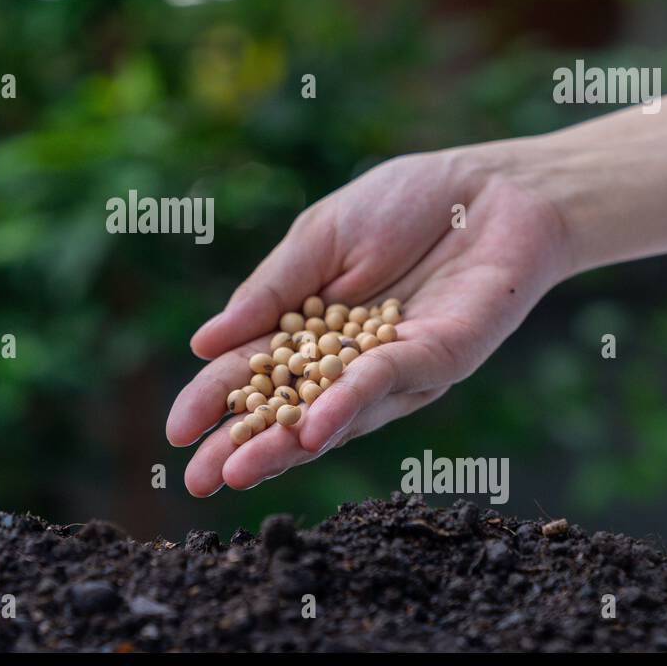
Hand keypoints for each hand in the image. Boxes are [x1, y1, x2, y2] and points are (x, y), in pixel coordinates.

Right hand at [165, 141, 574, 495]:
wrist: (490, 184)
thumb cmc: (404, 202)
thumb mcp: (318, 237)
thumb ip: (269, 291)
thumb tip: (205, 345)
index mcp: (310, 329)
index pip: (253, 372)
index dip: (215, 400)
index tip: (176, 432)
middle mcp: (348, 361)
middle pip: (289, 409)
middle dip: (243, 446)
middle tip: (199, 481)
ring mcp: (392, 367)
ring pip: (334, 414)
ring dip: (286, 445)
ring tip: (238, 471)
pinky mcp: (437, 359)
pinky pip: (385, 385)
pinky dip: (346, 406)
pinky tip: (310, 430)